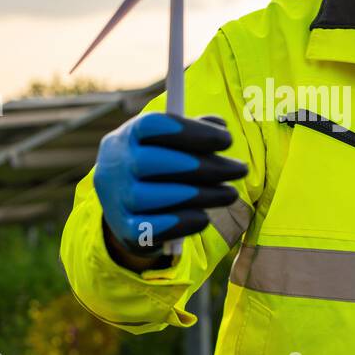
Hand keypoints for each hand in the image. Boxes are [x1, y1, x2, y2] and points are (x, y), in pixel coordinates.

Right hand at [94, 112, 246, 258]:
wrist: (126, 207)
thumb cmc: (159, 168)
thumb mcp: (171, 144)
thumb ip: (194, 132)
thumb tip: (220, 127)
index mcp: (127, 136)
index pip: (152, 125)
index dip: (190, 131)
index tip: (227, 139)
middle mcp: (115, 165)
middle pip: (150, 161)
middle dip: (202, 166)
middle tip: (240, 170)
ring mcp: (116, 199)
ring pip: (149, 196)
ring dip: (198, 195)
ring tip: (230, 194)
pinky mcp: (125, 230)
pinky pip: (149, 228)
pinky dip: (180, 223)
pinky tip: (204, 218)